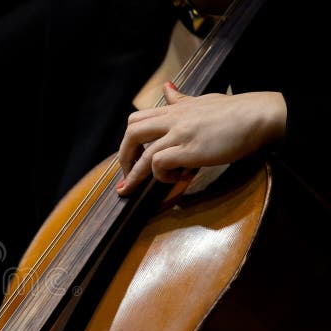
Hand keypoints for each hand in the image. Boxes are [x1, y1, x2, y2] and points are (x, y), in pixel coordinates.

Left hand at [116, 83, 285, 194]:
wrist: (260, 115)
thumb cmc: (236, 111)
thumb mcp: (202, 100)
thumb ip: (181, 99)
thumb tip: (167, 88)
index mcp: (175, 109)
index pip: (137, 118)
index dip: (128, 139)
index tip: (129, 157)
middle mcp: (173, 119)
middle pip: (132, 132)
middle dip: (123, 156)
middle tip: (126, 175)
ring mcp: (181, 134)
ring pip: (144, 154)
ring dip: (135, 175)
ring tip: (134, 188)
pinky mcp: (191, 149)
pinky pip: (160, 164)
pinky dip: (161, 176)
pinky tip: (176, 180)